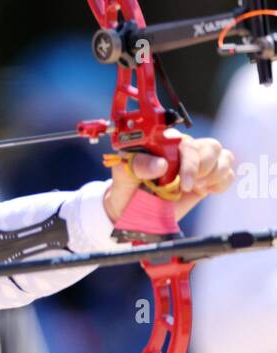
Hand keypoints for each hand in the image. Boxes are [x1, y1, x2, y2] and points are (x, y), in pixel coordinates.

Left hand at [104, 132, 234, 225]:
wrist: (130, 210)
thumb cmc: (126, 188)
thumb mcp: (123, 174)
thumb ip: (138, 165)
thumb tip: (161, 164)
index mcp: (165, 143)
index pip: (187, 144)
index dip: (190, 163)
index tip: (184, 184)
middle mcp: (184, 150)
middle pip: (212, 147)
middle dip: (204, 168)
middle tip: (188, 186)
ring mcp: (197, 164)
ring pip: (224, 157)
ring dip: (214, 175)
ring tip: (196, 187)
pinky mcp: (206, 179)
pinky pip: (228, 173)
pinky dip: (222, 182)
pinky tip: (205, 190)